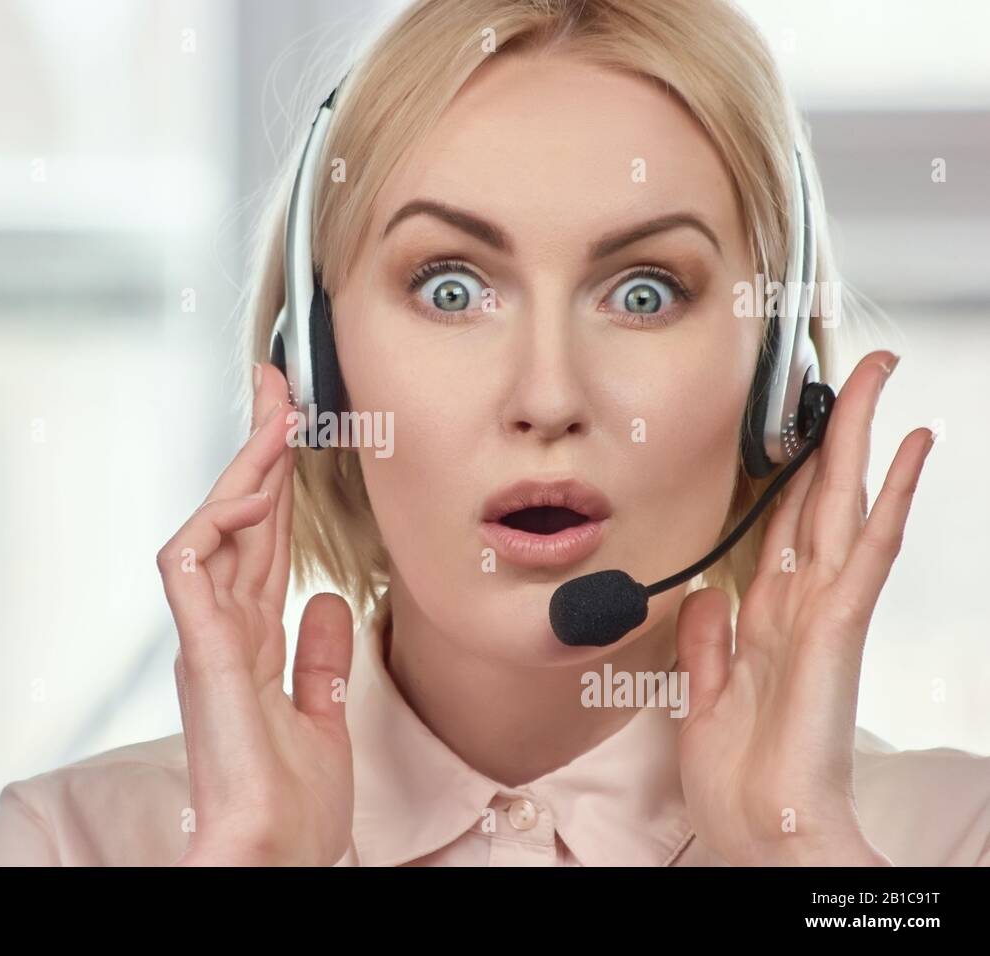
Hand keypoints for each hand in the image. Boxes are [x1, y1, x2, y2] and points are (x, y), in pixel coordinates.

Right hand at [159, 361, 355, 866]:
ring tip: (275, 416)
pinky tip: (252, 491)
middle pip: (239, 519)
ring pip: (213, 528)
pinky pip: (190, 568)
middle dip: (258, 449)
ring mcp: (209, 636)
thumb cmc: (290, 805)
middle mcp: (225, 628)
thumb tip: (326, 603)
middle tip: (276, 387)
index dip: (275, 482)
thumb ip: (320, 658)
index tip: (291, 426)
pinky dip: (216, 523)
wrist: (276, 852)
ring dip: (243, 468)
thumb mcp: (322, 714)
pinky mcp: (202, 651)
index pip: (261, 540)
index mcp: (251, 640)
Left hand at [675, 349, 931, 865]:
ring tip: (878, 381)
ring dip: (862, 440)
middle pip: (819, 499)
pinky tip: (906, 451)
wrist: (762, 834)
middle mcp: (800, 605)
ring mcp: (826, 612)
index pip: (781, 525)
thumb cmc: (741, 780)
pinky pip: (867, 549)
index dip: (788, 472)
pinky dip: (888, 497)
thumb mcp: (701, 699)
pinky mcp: (840, 629)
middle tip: (852, 373)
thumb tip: (703, 593)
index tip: (791, 428)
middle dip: (834, 433)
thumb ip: (705, 643)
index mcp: (766, 619)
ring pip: (846, 505)